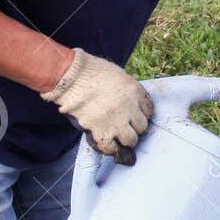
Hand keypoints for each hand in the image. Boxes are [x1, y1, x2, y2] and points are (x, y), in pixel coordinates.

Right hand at [39, 48, 152, 164]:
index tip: (136, 116)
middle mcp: (128, 107)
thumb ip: (127, 90)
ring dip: (126, 139)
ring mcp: (115, 121)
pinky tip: (108, 144)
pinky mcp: (100, 130)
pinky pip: (111, 147)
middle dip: (135, 127)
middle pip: (142, 126)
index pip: (149, 110)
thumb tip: (130, 102)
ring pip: (131, 140)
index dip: (143, 114)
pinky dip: (110, 148)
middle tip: (126, 125)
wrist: (71, 77)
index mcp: (134, 91)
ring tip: (118, 136)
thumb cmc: (91, 71)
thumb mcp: (118, 74)